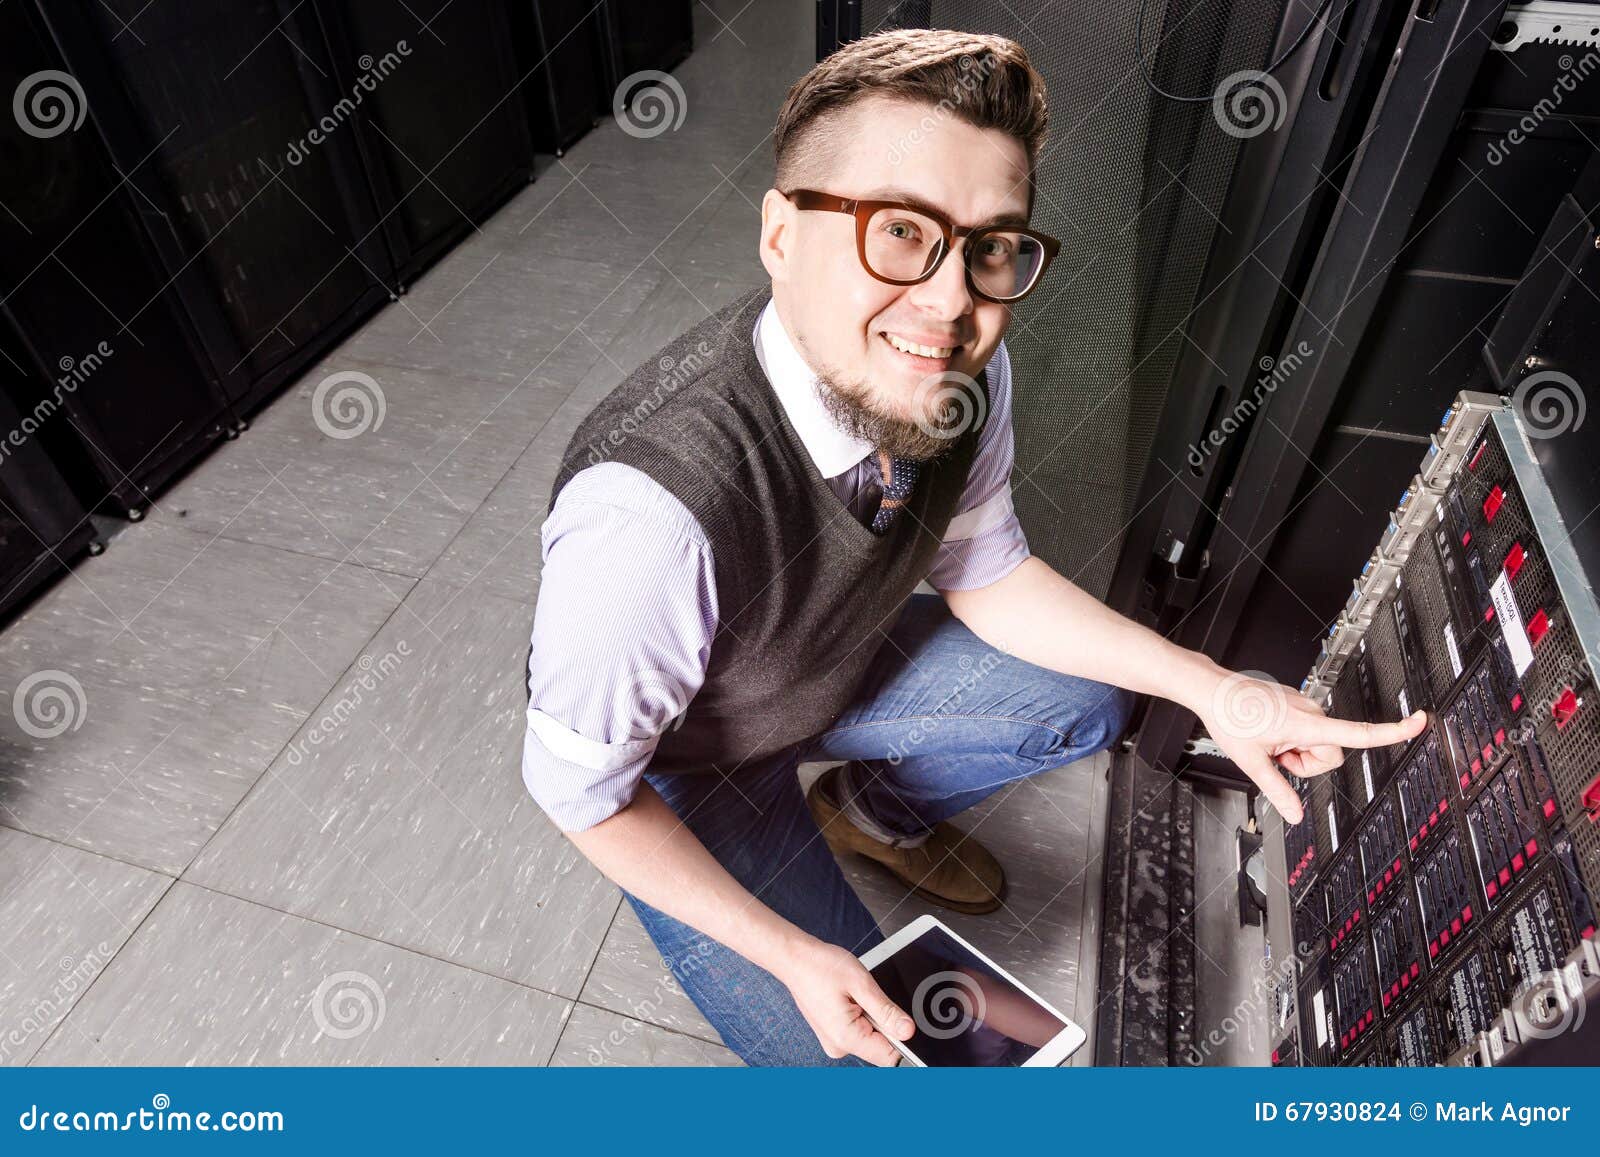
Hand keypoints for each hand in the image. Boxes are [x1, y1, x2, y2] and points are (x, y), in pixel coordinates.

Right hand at [777, 936, 914, 1065]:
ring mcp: (834, 1042)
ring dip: (872, 1018)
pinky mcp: (833, 1035)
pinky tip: (849, 1000)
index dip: (903, 1041)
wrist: (795, 959)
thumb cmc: (820, 966)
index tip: (900, 1022)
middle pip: (881, 1048)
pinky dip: (862, 1017)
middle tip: (867, 999)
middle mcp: (838, 1046)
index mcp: (846, 1038)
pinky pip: (859, 1032)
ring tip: (854, 997)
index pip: (890, 1059)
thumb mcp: (861, 983)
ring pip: (870, 1038)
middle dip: (884, 1024)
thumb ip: (887, 1011)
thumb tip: (908, 1031)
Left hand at [1194, 665, 1426, 823]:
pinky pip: (1306, 732)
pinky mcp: (1297, 704)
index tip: (1420, 721)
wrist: (1212, 690)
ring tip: (1270, 743)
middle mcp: (1312, 711)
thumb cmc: (1230, 718)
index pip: (1358, 732)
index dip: (1392, 731)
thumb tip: (1295, 815)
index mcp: (1307, 724)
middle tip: (1277, 756)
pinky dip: (1292, 739)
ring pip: (1319, 745)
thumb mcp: (1252, 763)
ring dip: (1298, 752)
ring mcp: (1305, 706)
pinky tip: (1268, 732)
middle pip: (1332, 754)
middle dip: (1309, 764)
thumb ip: (1277, 791)